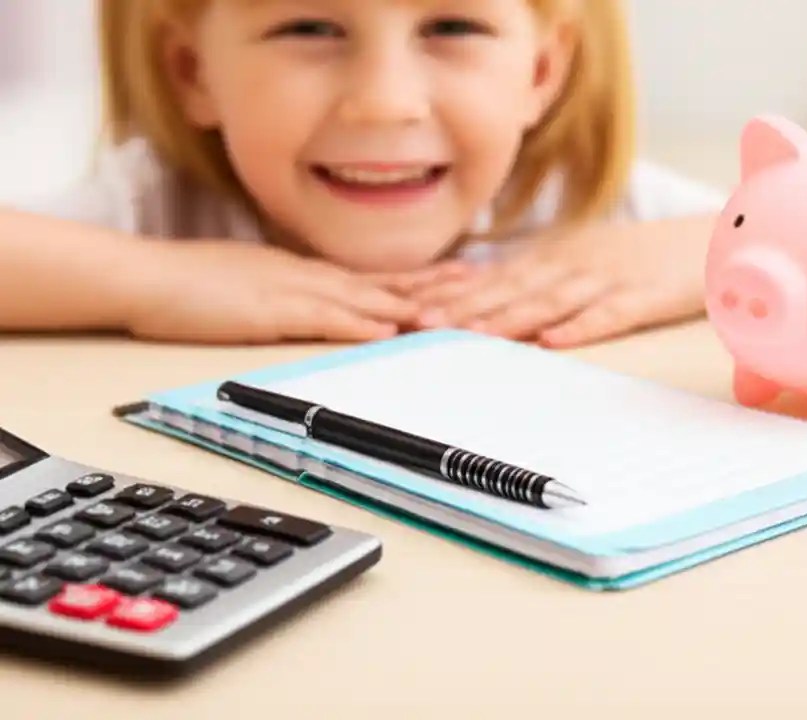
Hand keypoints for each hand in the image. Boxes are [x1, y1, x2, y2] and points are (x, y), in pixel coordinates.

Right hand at [124, 239, 436, 343]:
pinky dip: (359, 324)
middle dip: (431, 287)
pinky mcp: (270, 311)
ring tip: (452, 313)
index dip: (416, 279)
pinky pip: (323, 318)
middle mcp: (307, 276)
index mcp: (303, 272)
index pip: (372, 277)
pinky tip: (388, 330)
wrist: (144, 277)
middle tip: (480, 285)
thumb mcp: (250, 287)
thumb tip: (313, 308)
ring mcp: (291, 290)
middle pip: (381, 282)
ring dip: (407, 306)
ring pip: (363, 298)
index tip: (457, 277)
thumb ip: (287, 297)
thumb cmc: (188, 286)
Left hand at [412, 216, 713, 346]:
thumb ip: (541, 278)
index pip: (495, 277)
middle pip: (511, 288)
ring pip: (550, 300)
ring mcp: (609, 278)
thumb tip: (488, 299)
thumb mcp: (585, 259)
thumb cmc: (644, 256)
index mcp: (557, 257)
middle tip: (418, 324)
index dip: (451, 294)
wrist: (712, 238)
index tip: (408, 310)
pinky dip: (581, 326)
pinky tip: (554, 342)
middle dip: (463, 307)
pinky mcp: (645, 296)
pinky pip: (609, 313)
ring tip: (470, 335)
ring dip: (508, 317)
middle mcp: (574, 263)